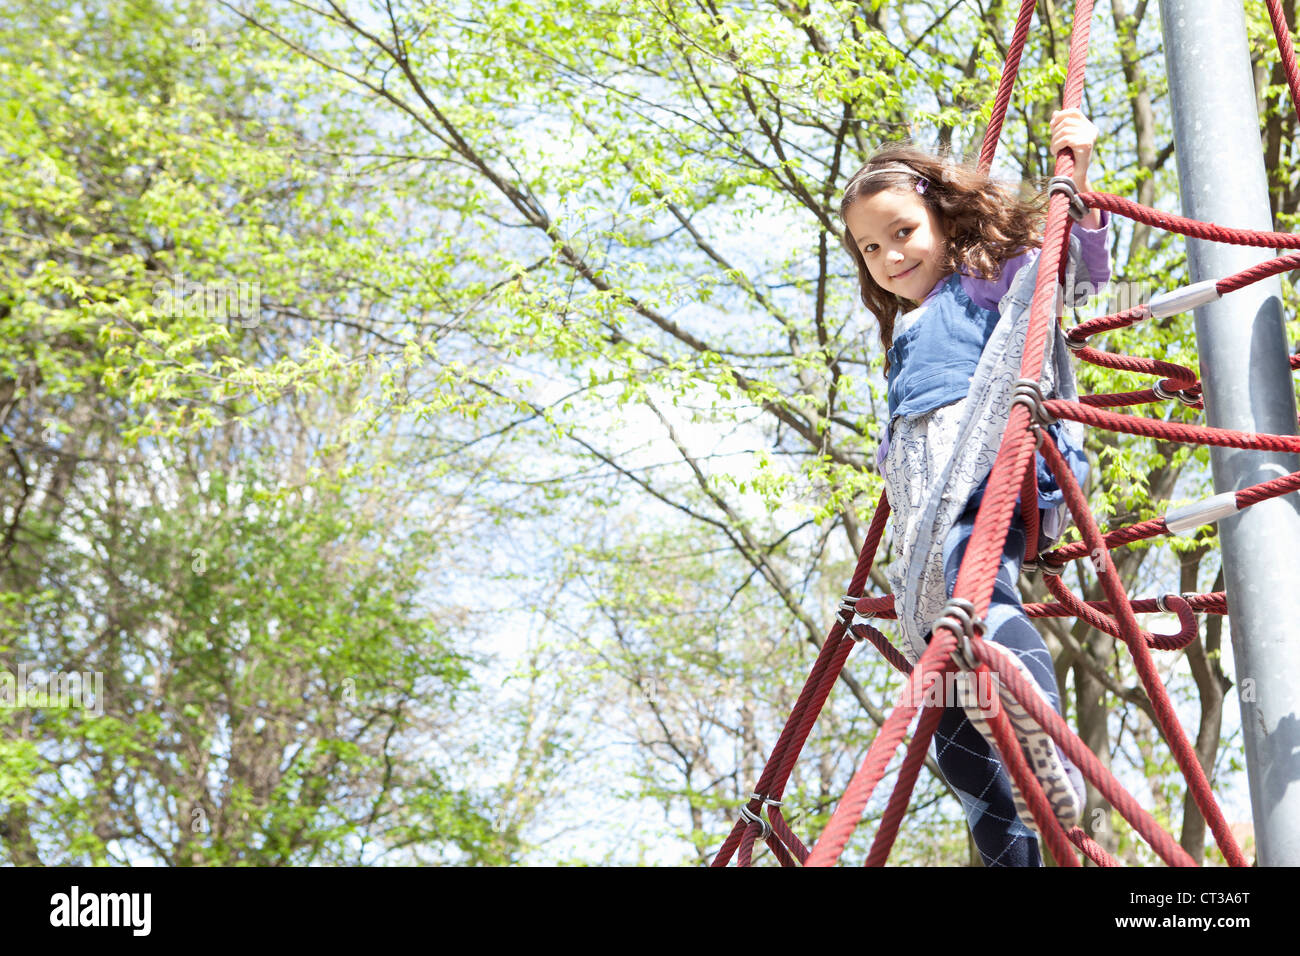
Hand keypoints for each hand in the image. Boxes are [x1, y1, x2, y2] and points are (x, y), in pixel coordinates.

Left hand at [1050, 109, 1100, 227]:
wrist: (1073, 178)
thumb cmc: (1068, 159)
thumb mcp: (1063, 140)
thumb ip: (1060, 126)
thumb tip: (1055, 112)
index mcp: (1089, 126)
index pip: (1073, 112)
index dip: (1060, 116)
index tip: (1052, 126)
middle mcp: (1092, 130)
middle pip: (1067, 120)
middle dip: (1054, 131)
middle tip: (1053, 144)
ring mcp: (1090, 137)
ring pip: (1065, 130)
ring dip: (1054, 140)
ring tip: (1054, 150)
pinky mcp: (1086, 144)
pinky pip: (1066, 139)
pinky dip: (1056, 145)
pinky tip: (1055, 152)